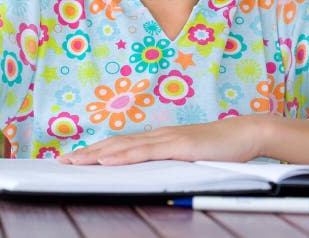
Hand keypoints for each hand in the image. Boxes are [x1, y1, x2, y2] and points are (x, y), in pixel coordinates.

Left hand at [58, 115, 266, 165]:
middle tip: (63, 161)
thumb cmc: (219, 149)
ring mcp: (166, 139)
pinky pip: (144, 152)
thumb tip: (149, 174)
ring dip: (97, 154)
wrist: (245, 133)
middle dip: (87, 152)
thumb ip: (169, 163)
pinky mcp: (177, 146)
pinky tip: (107, 160)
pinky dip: (123, 156)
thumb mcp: (188, 158)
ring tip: (76, 161)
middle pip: (115, 144)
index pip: (120, 145)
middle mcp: (157, 136)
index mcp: (158, 139)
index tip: (75, 158)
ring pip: (124, 147)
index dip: (96, 151)